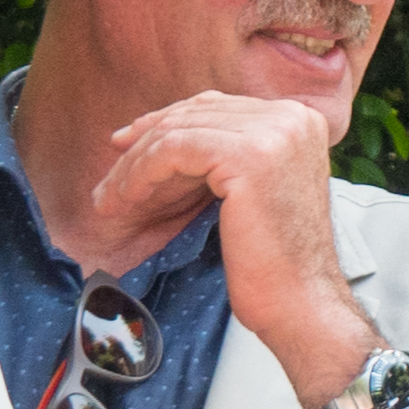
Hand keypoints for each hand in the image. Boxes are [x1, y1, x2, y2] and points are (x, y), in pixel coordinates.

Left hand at [79, 91, 380, 405]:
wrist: (300, 302)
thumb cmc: (273, 260)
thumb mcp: (254, 188)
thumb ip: (228, 153)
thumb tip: (166, 129)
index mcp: (299, 120)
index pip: (217, 107)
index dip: (166, 123)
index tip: (127, 145)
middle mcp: (292, 116)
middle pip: (196, 114)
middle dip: (144, 143)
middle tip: (109, 176)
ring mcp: (274, 131)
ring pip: (178, 132)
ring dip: (133, 166)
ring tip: (108, 199)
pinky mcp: (249, 153)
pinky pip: (173, 150)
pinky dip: (140, 173)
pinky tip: (123, 199)